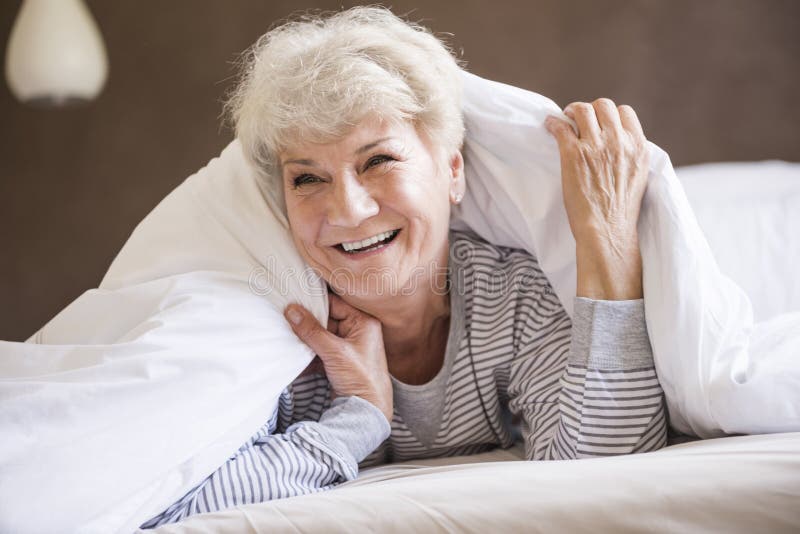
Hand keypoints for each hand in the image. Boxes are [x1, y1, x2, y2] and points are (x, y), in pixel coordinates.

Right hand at [284, 293, 392, 421]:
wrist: (368, 410)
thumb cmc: (361, 379)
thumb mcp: (334, 352)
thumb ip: (312, 331)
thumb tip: (292, 310)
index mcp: (364, 322)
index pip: (336, 303)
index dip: (315, 302)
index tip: (294, 298)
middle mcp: (358, 331)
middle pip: (327, 319)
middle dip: (307, 322)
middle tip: (286, 317)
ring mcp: (348, 346)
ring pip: (321, 335)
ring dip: (306, 338)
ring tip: (288, 334)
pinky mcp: (340, 361)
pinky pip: (321, 350)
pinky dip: (309, 353)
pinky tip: (295, 353)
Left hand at [545, 98, 648, 299]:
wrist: (607, 229)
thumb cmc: (619, 211)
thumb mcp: (637, 178)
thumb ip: (630, 157)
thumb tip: (618, 147)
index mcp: (638, 147)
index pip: (625, 113)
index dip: (610, 114)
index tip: (600, 123)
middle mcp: (618, 142)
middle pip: (604, 106)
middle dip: (590, 110)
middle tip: (578, 119)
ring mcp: (595, 146)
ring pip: (582, 110)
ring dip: (571, 112)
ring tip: (563, 119)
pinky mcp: (573, 154)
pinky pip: (560, 126)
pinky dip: (553, 123)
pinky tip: (549, 126)